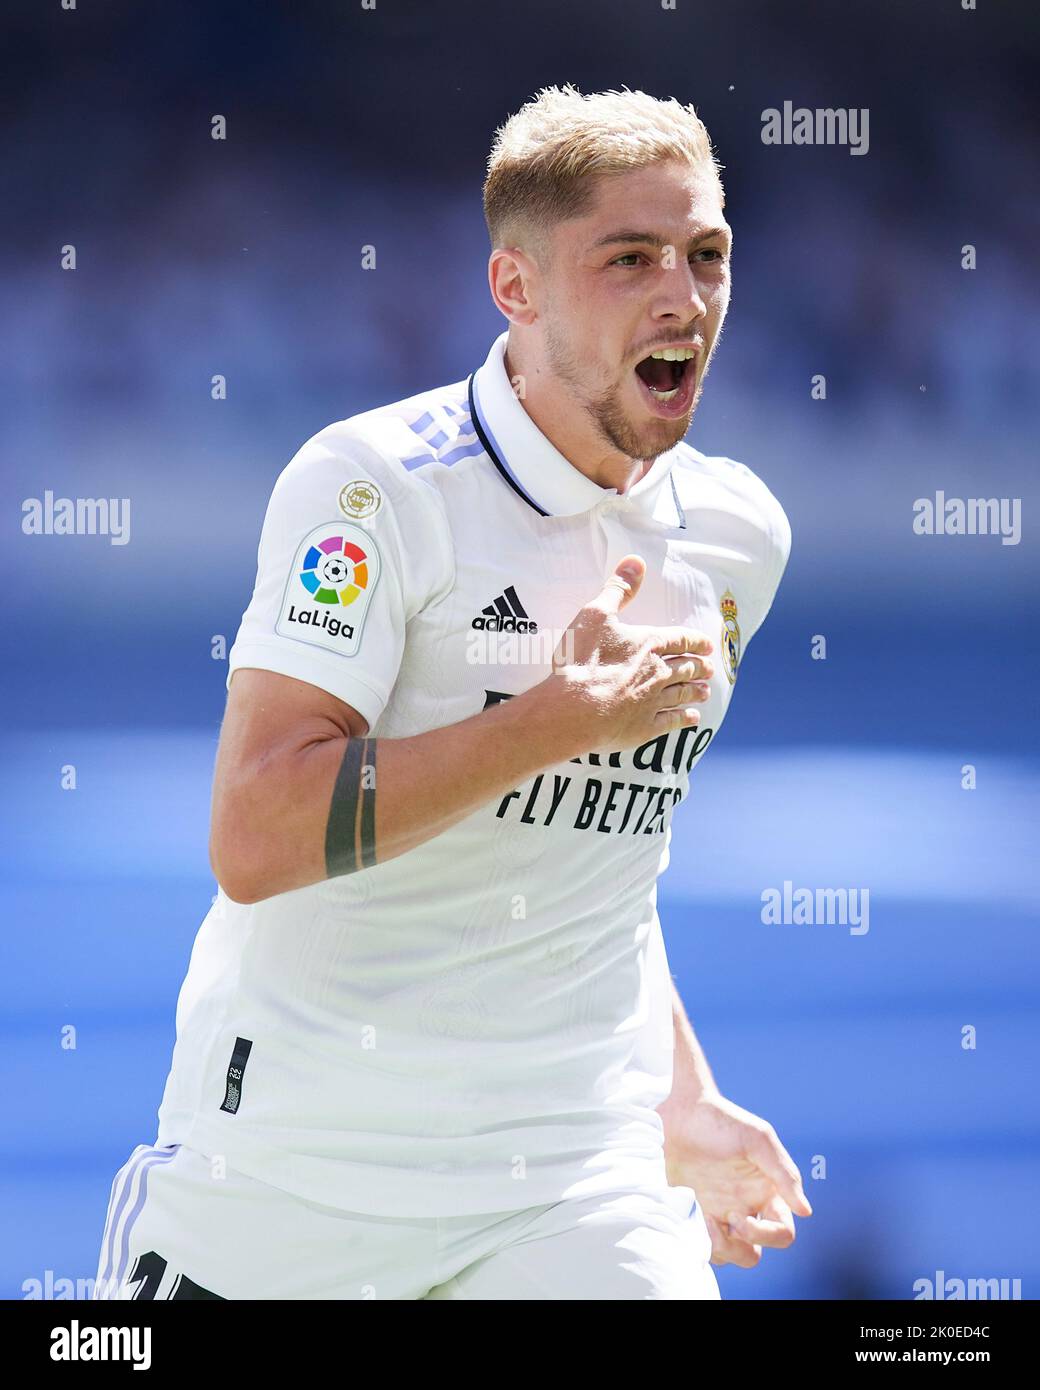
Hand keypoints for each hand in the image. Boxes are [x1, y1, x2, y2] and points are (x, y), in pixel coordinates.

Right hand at [546, 554, 713, 753]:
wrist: (573, 708)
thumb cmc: (582, 660)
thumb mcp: (595, 615)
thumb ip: (618, 589)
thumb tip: (636, 561)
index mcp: (649, 644)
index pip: (681, 639)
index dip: (696, 641)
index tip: (707, 645)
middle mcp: (658, 672)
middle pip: (687, 667)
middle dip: (700, 666)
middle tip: (710, 669)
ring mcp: (654, 701)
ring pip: (684, 694)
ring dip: (697, 691)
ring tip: (706, 692)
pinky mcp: (646, 727)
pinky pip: (673, 721)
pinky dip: (686, 718)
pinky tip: (693, 718)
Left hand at [658, 1088, 812, 1267]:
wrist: (678, 1111)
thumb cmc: (721, 1120)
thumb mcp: (758, 1139)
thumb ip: (784, 1173)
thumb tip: (805, 1211)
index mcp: (765, 1193)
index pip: (782, 1232)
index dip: (767, 1236)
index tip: (740, 1216)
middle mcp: (743, 1208)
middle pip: (754, 1254)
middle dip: (741, 1247)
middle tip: (723, 1219)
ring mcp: (716, 1213)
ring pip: (728, 1255)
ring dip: (718, 1247)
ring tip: (701, 1219)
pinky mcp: (691, 1214)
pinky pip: (701, 1245)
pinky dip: (696, 1240)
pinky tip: (687, 1212)